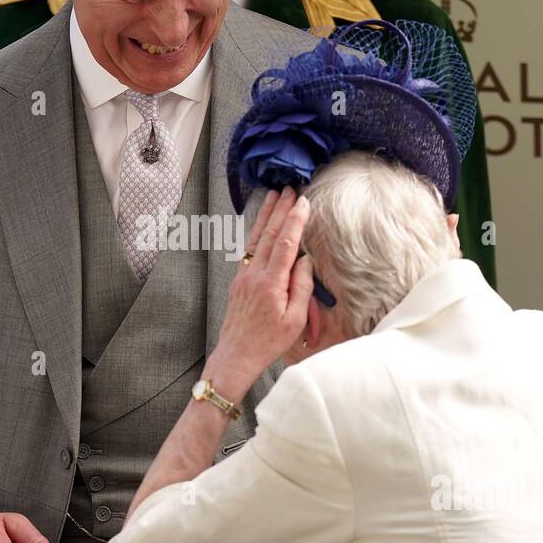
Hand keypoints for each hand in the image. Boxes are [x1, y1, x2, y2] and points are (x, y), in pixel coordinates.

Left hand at [212, 188, 313, 387]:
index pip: (285, 243)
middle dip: (280, 209)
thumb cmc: (268, 342)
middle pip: (268, 234)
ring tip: (273, 195)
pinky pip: (250, 249)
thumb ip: (302, 286)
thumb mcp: (294, 320)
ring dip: (266, 215)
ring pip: (256, 238)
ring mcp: (243, 275)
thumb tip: (305, 259)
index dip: (295, 220)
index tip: (303, 202)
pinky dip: (257, 230)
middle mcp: (254, 274)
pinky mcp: (238, 280)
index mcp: (271, 283)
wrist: (236, 355)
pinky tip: (262, 222)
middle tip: (289, 188)